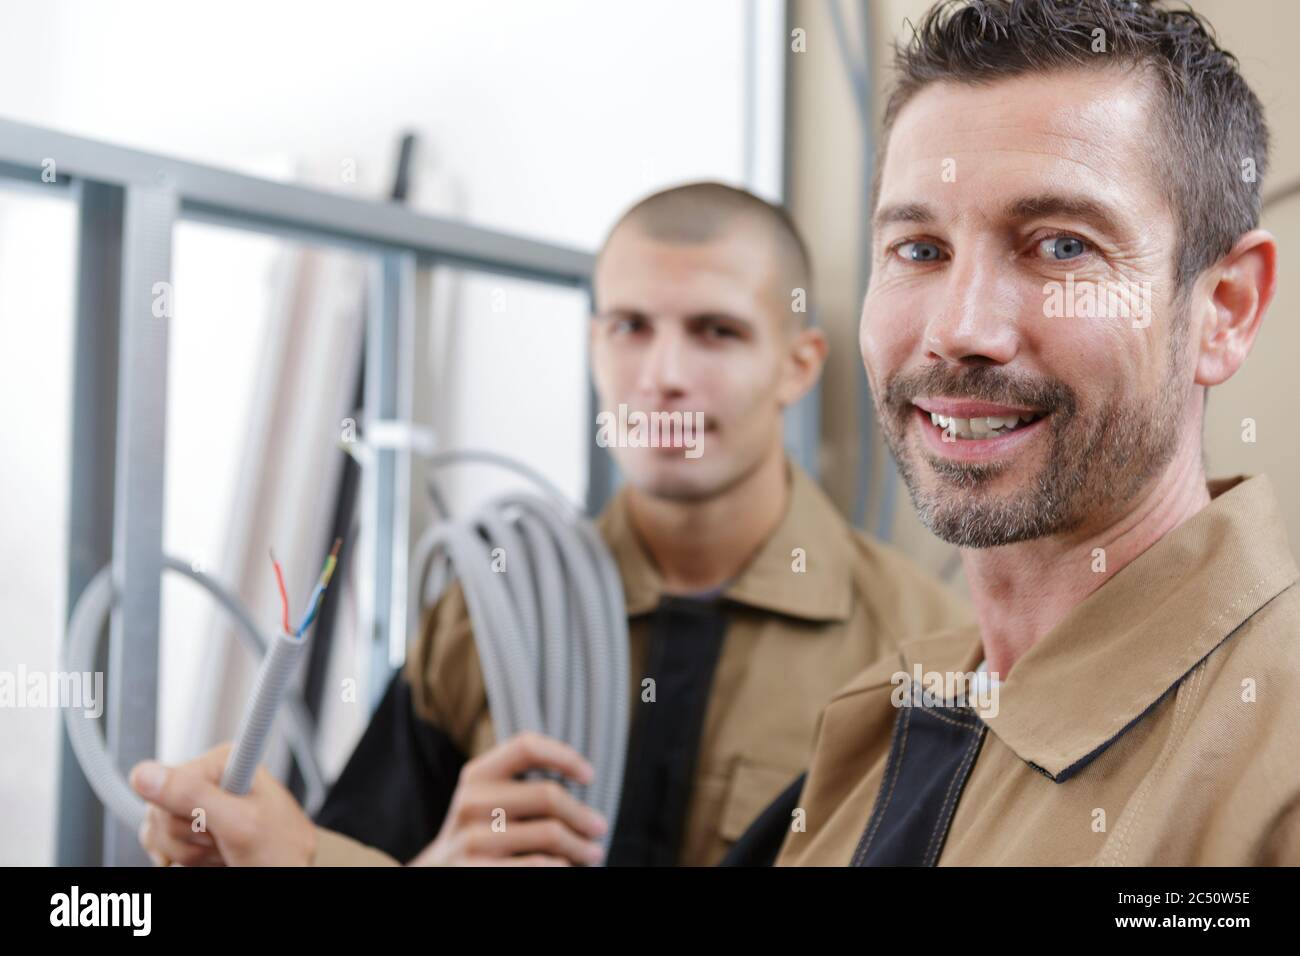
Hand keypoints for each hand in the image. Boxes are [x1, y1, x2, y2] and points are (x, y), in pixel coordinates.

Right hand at [130, 742, 317, 866]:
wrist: (288, 874)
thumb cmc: (281, 852)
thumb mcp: (239, 823)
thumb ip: (193, 796)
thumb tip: (144, 773)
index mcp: (224, 762)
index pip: (169, 781)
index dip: (186, 812)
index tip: (214, 822)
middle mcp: (209, 780)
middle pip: (160, 811)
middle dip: (189, 838)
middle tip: (225, 842)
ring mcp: (197, 807)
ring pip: (158, 833)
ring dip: (189, 854)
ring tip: (225, 851)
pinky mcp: (189, 830)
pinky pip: (160, 847)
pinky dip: (183, 861)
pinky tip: (211, 858)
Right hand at [410, 731, 607, 865]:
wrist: (440, 873)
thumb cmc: (481, 833)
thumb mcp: (487, 800)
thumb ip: (520, 782)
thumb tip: (582, 775)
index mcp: (476, 775)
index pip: (526, 746)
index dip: (564, 755)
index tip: (590, 775)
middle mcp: (471, 803)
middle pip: (548, 794)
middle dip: (583, 814)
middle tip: (600, 828)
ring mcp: (471, 840)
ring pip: (550, 834)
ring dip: (581, 846)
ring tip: (593, 853)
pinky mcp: (477, 871)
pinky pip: (540, 866)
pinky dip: (562, 866)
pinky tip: (566, 867)